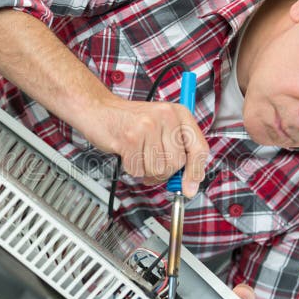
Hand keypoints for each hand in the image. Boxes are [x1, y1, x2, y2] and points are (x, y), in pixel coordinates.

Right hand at [87, 96, 208, 196]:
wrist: (100, 110)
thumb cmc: (131, 121)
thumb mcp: (162, 129)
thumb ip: (178, 151)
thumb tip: (190, 185)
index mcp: (179, 113)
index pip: (198, 148)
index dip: (196, 172)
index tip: (190, 188)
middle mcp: (166, 116)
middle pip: (177, 163)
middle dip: (164, 172)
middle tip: (152, 165)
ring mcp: (148, 126)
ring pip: (158, 169)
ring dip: (146, 171)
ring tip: (139, 157)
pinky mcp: (130, 138)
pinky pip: (138, 169)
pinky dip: (132, 169)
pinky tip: (128, 154)